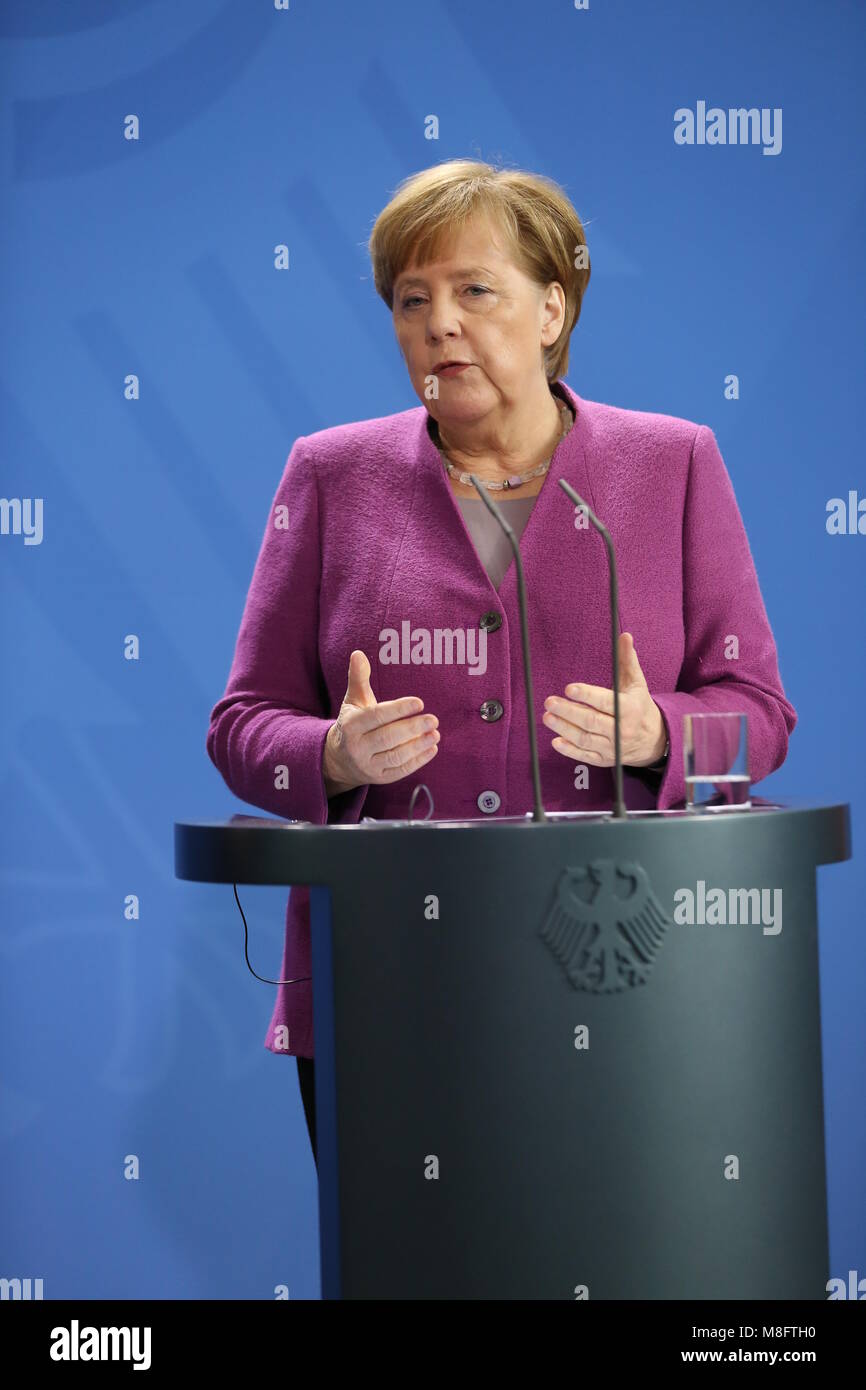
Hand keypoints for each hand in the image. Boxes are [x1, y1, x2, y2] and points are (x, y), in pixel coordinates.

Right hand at [323, 650, 439, 794]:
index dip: (398, 709)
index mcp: (350, 725)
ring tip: (435, 734)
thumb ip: (358, 678)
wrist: (339, 759)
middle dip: (413, 728)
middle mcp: (357, 747)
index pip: (376, 717)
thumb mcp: (353, 700)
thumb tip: (358, 654)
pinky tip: (432, 748)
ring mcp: (368, 765)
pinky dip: (418, 761)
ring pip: (396, 756)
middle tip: (433, 719)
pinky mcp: (379, 778)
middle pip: (388, 738)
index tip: (419, 702)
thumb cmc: (353, 723)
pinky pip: (401, 770)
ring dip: (419, 746)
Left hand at [542, 632, 666, 767]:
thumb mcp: (637, 684)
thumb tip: (625, 636)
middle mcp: (621, 730)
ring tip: (548, 717)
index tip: (569, 688)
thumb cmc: (640, 706)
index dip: (587, 696)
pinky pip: (586, 756)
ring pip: (586, 739)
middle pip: (592, 722)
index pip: (606, 702)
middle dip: (569, 712)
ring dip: (564, 729)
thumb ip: (628, 661)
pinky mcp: (605, 760)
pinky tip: (555, 741)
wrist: (654, 741)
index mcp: (630, 709)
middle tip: (549, 702)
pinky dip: (570, 751)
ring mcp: (613, 747)